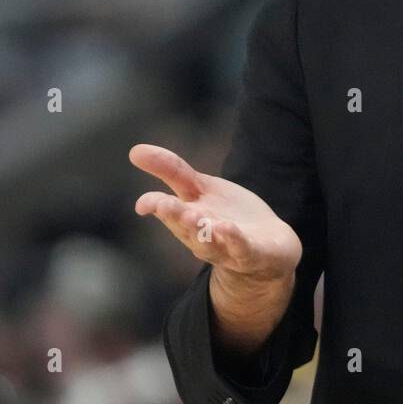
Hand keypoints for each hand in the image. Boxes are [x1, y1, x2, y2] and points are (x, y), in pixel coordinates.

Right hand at [130, 143, 300, 284]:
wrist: (268, 247)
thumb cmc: (227, 215)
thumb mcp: (200, 188)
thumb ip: (171, 170)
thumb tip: (134, 150)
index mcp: (185, 218)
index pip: (166, 210)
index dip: (154, 205)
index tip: (142, 203)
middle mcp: (200, 235)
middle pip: (184, 226)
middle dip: (174, 215)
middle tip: (163, 205)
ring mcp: (224, 247)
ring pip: (208, 242)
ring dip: (200, 231)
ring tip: (193, 216)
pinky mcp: (249, 253)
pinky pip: (240, 249)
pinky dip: (233, 240)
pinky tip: (227, 227)